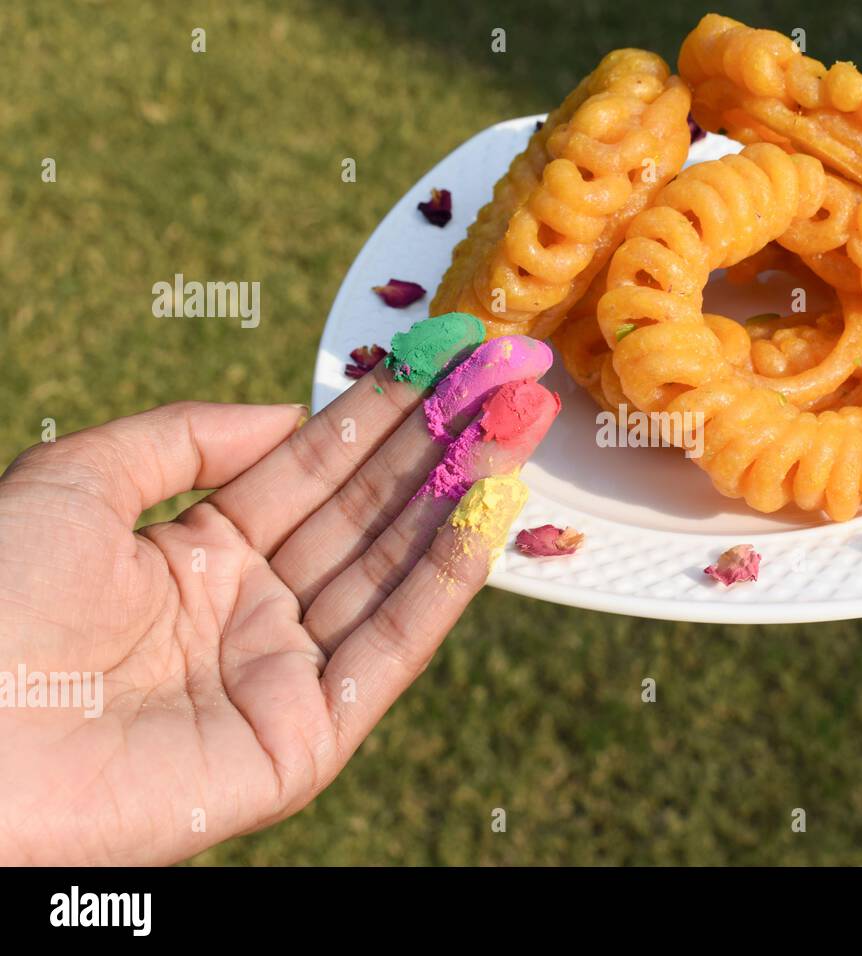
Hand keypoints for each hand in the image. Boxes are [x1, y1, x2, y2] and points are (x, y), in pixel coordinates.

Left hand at [0, 357, 544, 864]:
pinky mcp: (301, 743)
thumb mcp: (75, 482)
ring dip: (458, 499)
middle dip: (437, 445)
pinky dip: (442, 586)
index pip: (311, 473)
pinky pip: (386, 651)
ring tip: (516, 428)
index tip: (438, 359)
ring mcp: (278, 677)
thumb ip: (184, 436)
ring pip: (388, 574)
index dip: (377, 416)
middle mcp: (248, 614)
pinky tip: (485, 517)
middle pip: (364, 516)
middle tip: (503, 379)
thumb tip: (286, 414)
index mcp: (195, 558)